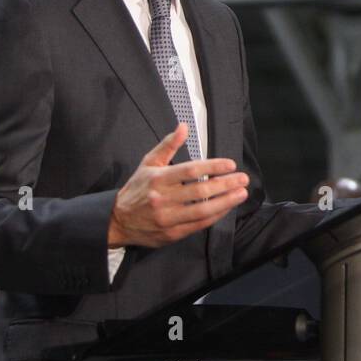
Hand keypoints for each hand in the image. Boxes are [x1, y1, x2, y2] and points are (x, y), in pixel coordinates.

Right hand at [108, 124, 249, 248]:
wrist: (117, 221)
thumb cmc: (137, 190)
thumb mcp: (148, 164)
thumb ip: (168, 146)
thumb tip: (183, 127)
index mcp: (158, 179)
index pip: (190, 170)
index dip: (213, 166)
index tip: (230, 164)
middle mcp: (163, 199)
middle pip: (200, 191)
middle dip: (225, 184)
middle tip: (243, 178)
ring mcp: (168, 218)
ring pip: (203, 210)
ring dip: (226, 201)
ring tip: (241, 193)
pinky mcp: (172, 233)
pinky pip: (199, 224)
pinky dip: (216, 215)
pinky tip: (227, 207)